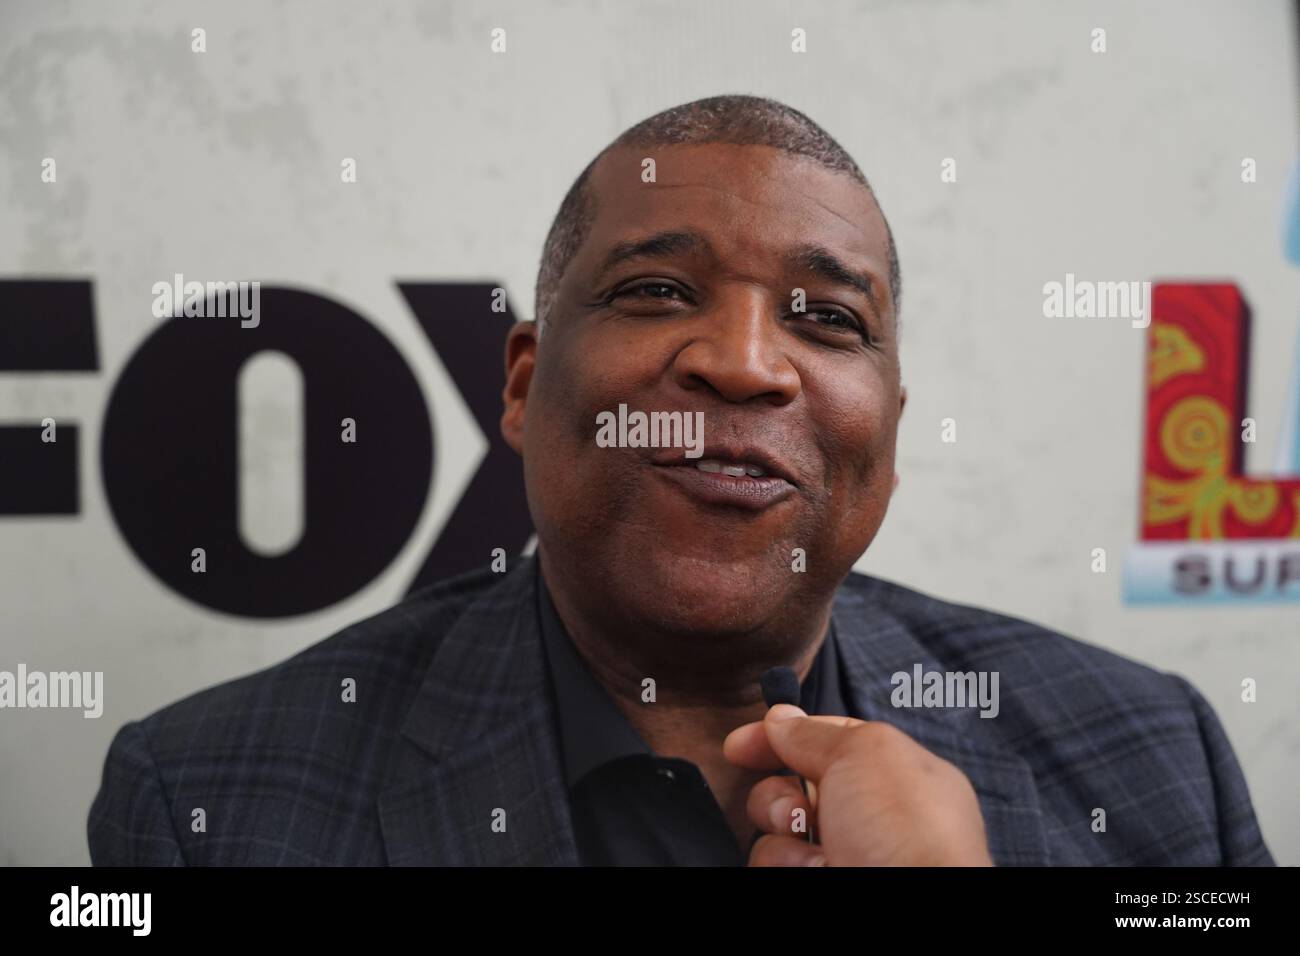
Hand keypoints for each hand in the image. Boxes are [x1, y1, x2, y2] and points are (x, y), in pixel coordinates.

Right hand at [723, 703, 993, 866]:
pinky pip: (775, 862)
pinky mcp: (819, 879)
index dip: (784, 736)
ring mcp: (846, 854)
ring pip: (779, 828)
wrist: (907, 914)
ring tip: (807, 845)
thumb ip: (817, 732)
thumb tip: (780, 720)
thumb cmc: (904, 830)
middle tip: (793, 809)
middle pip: (795, 785)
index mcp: (896, 773)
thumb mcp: (864, 752)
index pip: (830, 741)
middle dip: (777, 792)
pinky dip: (785, 862)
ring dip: (780, 830)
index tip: (741, 744)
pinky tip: (812, 868)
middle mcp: (871, 815)